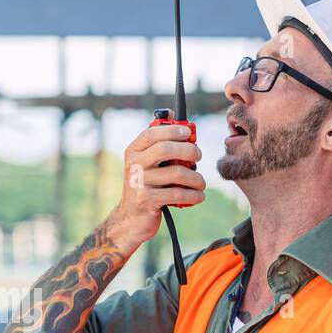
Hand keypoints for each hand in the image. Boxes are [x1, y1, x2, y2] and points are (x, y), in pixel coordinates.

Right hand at [105, 116, 204, 252]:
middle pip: (165, 149)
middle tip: (198, 156)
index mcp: (133, 151)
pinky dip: (193, 195)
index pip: (152, 133)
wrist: (131, 219)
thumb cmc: (146, 186)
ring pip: (176, 173)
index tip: (189, 134)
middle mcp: (133, 165)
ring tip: (200, 183)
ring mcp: (138, 183)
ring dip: (196, 178)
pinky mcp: (146, 200)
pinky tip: (198, 196)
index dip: (173, 130)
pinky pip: (177, 193)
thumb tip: (171, 113)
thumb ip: (158, 141)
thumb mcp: (146, 163)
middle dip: (188, 150)